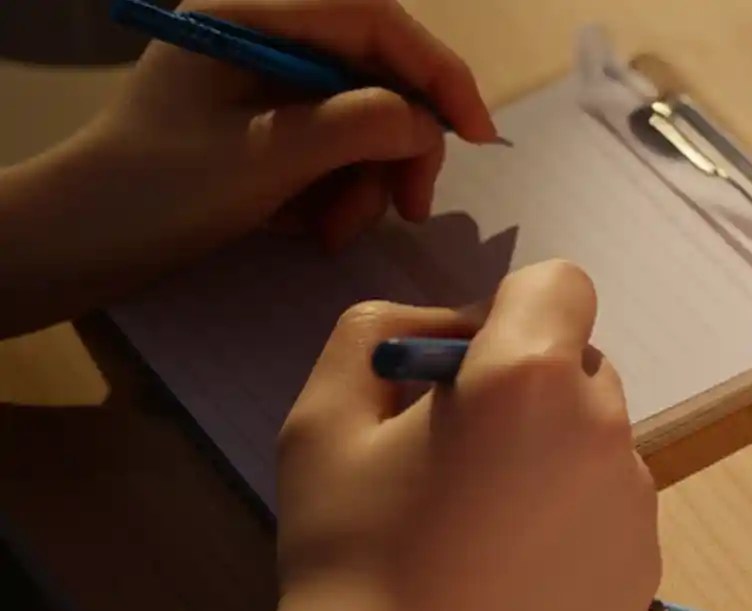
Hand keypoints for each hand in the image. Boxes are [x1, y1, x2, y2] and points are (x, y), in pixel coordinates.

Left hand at [0, 0, 496, 337]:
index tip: (477, 133)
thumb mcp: (264, 157)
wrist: (73, 245)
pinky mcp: (260, 128)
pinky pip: (329, 149)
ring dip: (365, 181)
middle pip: (375, 73)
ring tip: (336, 234)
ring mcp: (263, 84)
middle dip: (398, 144)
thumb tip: (425, 122)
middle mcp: (265, 37)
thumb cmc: (155, 192)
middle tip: (407, 210)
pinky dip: (336, 191)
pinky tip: (312, 229)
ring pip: (359, 120)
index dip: (438, 70)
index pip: (375, 19)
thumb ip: (356, 125)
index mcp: (254, 13)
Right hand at [207, 261, 661, 610]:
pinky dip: (575, 517)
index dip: (511, 311)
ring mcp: (636, 503)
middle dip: (529, 383)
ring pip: (597, 439)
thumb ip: (378, 332)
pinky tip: (516, 573)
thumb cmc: (348, 557)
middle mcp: (604, 428)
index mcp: (528, 377)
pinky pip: (612, 507)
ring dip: (553, 452)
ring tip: (485, 526)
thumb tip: (451, 332)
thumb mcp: (321, 418)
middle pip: (582, 363)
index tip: (465, 371)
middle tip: (461, 453)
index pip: (560, 284)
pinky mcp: (646, 567)